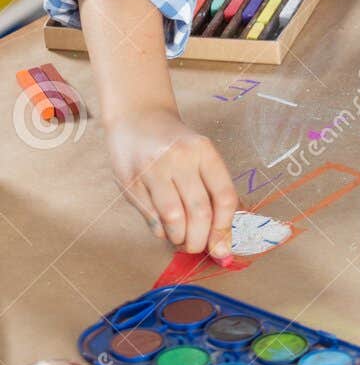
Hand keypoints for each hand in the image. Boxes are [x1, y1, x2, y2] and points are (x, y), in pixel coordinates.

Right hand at [105, 108, 236, 257]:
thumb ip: (212, 189)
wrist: (137, 117)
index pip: (224, 197)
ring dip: (180, 238)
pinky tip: (165, 228)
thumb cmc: (175, 142)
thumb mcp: (200, 154)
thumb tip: (222, 236)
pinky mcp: (129, 181)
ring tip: (182, 240)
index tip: (222, 245)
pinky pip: (151, 217)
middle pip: (200, 212)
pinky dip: (161, 231)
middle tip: (198, 247)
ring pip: (174, 218)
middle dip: (201, 240)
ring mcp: (152, 169)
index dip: (225, 227)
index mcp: (204, 151)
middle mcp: (180, 158)